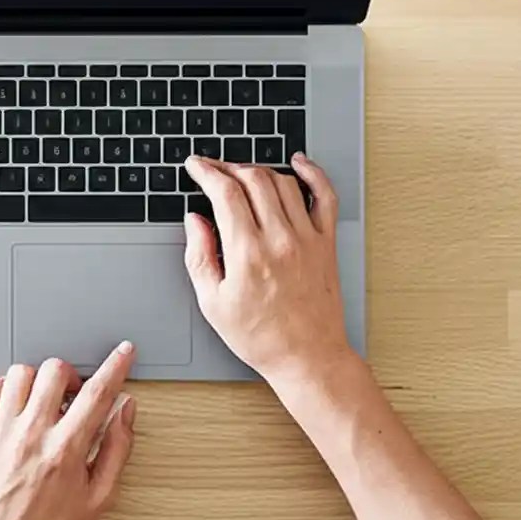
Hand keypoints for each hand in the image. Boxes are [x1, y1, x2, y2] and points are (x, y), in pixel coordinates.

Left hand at [0, 344, 137, 519]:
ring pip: (22, 373)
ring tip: (44, 401)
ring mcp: (2, 431)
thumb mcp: (98, 497)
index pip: (98, 392)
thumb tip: (125, 411)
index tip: (124, 352)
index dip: (116, 366)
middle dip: (72, 374)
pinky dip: (7, 388)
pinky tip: (18, 406)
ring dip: (39, 380)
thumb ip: (117, 449)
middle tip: (73, 394)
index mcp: (65, 450)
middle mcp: (32, 434)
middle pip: (56, 371)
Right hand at [182, 153, 351, 385]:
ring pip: (283, 181)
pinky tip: (299, 163)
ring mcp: (307, 238)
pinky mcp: (326, 242)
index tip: (195, 166)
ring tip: (242, 173)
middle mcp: (280, 239)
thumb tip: (194, 220)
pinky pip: (325, 195)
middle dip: (227, 166)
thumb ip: (199, 256)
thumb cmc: (260, 337)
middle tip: (213, 169)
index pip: (224, 192)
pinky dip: (313, 173)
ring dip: (259, 169)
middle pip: (253, 178)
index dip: (206, 171)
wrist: (307, 356)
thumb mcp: (212, 302)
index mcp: (248, 253)